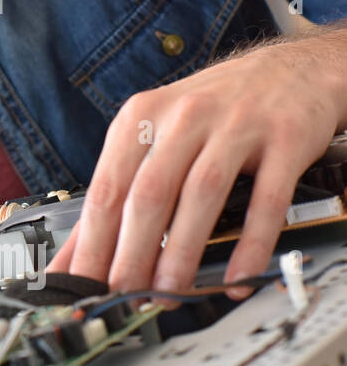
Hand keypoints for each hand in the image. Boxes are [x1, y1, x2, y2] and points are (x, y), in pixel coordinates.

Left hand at [48, 35, 345, 300]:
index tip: (82, 282)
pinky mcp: (283, 139)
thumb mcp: (153, 135)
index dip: (92, 242)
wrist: (289, 69)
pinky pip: (265, 199)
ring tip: (169, 293)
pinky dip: (250, 243)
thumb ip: (115, 193)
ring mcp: (235, 126)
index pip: (106, 189)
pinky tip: (237, 275)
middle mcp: (183, 117)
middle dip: (132, 254)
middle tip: (125, 295)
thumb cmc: (211, 111)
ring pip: (200, 195)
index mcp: (140, 118)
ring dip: (182, 252)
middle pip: (148, 194)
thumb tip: (75, 253)